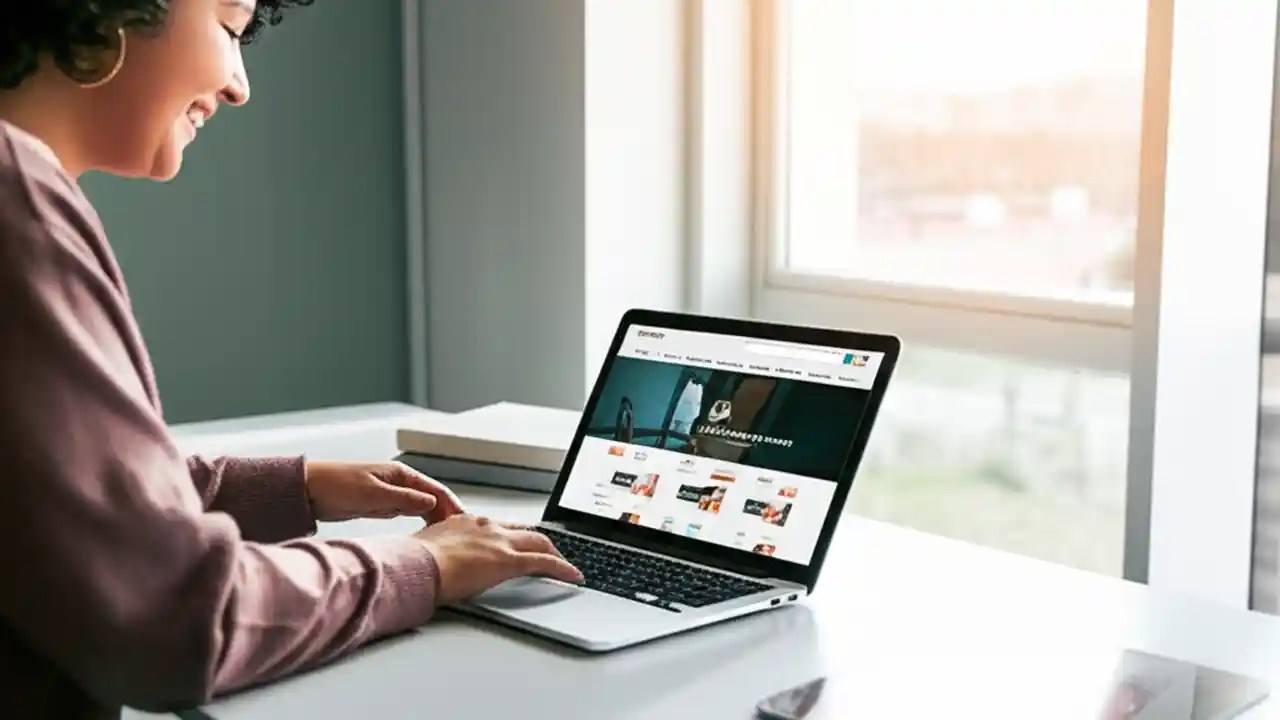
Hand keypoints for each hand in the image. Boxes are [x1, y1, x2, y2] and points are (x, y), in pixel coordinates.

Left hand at [304, 461, 464, 522]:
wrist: (308, 490)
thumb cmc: (337, 486)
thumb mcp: (373, 495)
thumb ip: (404, 499)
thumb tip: (432, 501)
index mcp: (400, 474)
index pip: (435, 489)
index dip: (451, 504)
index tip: (464, 520)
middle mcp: (398, 482)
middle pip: (431, 497)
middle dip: (446, 513)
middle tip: (460, 533)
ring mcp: (389, 493)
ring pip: (420, 506)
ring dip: (433, 518)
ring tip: (447, 535)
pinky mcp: (379, 504)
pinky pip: (406, 512)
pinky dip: (418, 520)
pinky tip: (423, 532)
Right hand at [414, 515, 583, 602]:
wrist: (416, 565)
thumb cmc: (414, 562)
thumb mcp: (427, 551)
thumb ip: (439, 554)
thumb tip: (435, 565)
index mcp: (466, 522)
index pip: (499, 527)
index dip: (513, 536)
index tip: (518, 543)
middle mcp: (487, 526)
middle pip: (524, 531)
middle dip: (540, 542)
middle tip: (550, 553)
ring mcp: (499, 541)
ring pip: (539, 542)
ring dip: (553, 554)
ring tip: (563, 565)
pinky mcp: (509, 560)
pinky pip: (544, 563)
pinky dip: (562, 569)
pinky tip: (573, 576)